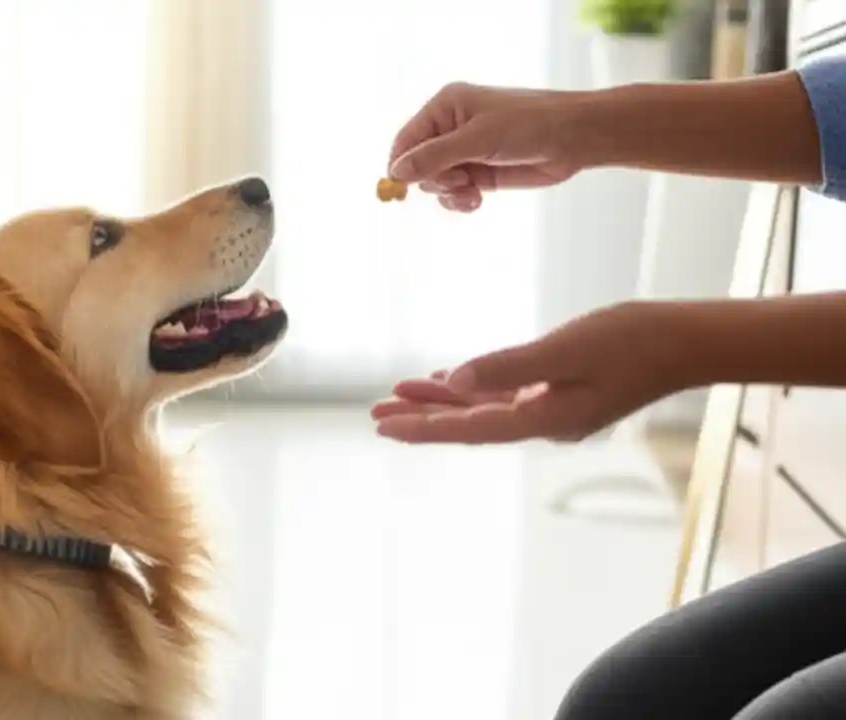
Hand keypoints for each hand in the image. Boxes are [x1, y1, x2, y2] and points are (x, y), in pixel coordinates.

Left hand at [372, 303, 686, 444]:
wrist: (688, 342)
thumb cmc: (633, 341)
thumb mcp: (566, 348)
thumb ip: (507, 366)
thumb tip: (455, 381)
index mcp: (543, 418)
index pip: (468, 427)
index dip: (422, 427)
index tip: (383, 425)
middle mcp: (543, 421)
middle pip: (468, 423)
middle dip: (421, 417)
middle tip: (374, 413)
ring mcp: (553, 409)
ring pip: (483, 408)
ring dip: (442, 402)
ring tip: (399, 394)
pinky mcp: (562, 392)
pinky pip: (504, 396)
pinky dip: (474, 389)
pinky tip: (452, 382)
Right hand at [387, 83, 587, 211]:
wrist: (575, 138)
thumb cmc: (529, 125)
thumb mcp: (478, 139)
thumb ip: (435, 156)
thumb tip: (396, 173)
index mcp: (445, 107)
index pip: (407, 139)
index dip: (400, 165)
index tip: (401, 190)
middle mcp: (451, 128)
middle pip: (418, 165)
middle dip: (435, 180)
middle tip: (460, 181)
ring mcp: (466, 151)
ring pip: (436, 182)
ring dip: (450, 194)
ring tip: (473, 192)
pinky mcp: (480, 172)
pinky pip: (455, 193)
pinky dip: (461, 201)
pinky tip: (477, 201)